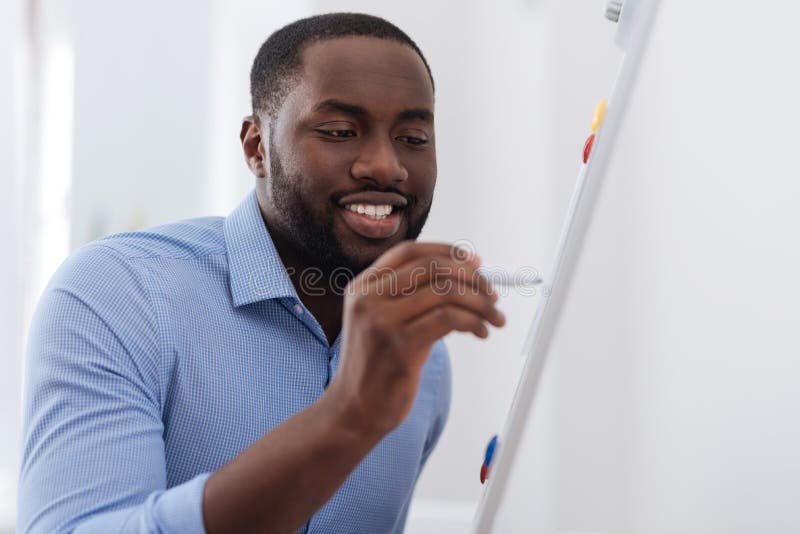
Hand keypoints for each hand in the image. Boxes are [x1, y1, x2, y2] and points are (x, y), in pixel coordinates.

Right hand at [329, 241, 505, 437]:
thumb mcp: (382, 320)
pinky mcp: (400, 347)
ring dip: (481, 302)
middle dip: (472, 277)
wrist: (354, 408)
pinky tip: (481, 332)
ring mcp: (382, 322)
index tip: (475, 261)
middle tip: (492, 293)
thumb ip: (411, 297)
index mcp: (363, 286)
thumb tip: (464, 279)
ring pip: (446, 291)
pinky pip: (449, 320)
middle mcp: (369, 299)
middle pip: (432, 268)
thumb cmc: (377, 365)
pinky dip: (474, 322)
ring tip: (494, 317)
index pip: (410, 251)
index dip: (447, 252)